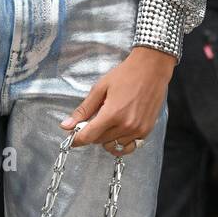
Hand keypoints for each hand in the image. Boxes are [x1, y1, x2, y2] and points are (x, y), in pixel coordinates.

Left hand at [59, 46, 174, 153]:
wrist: (151, 69)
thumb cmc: (125, 75)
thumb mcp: (100, 88)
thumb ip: (83, 109)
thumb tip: (66, 125)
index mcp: (112, 114)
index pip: (88, 136)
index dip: (76, 139)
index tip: (71, 137)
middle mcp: (126, 126)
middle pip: (99, 141)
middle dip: (91, 133)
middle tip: (93, 120)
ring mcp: (137, 130)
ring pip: (113, 145)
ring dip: (106, 138)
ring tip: (108, 121)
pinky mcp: (146, 131)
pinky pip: (128, 147)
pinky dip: (120, 142)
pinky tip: (118, 131)